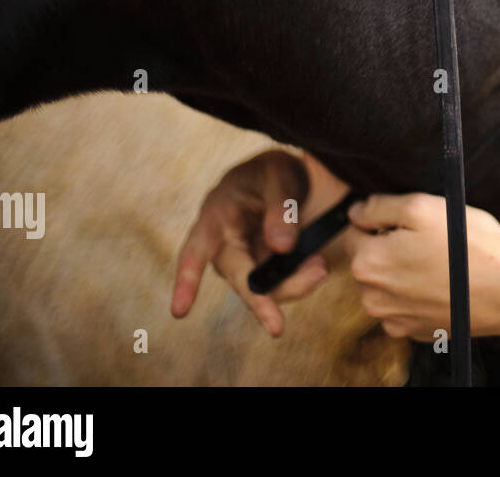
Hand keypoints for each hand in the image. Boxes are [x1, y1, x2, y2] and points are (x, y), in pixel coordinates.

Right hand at [170, 149, 329, 335]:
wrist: (286, 177)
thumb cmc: (271, 173)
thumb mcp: (278, 175)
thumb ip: (281, 208)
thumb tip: (283, 249)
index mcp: (215, 217)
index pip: (194, 252)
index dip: (186, 281)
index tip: (179, 311)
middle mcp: (225, 246)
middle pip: (239, 280)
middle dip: (259, 303)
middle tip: (276, 328)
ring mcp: (246, 261)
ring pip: (263, 288)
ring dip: (292, 286)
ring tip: (320, 269)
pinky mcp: (266, 269)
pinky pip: (280, 283)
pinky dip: (301, 280)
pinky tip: (318, 267)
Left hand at [345, 193, 499, 340]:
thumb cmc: (471, 245)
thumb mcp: (422, 207)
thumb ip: (380, 206)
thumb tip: (357, 212)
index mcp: (368, 263)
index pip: (355, 232)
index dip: (383, 221)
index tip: (410, 223)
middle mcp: (373, 297)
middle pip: (370, 261)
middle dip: (391, 248)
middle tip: (430, 240)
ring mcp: (395, 320)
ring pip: (388, 285)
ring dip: (405, 272)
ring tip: (440, 262)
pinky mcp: (417, 332)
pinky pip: (406, 306)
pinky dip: (419, 294)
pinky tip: (444, 284)